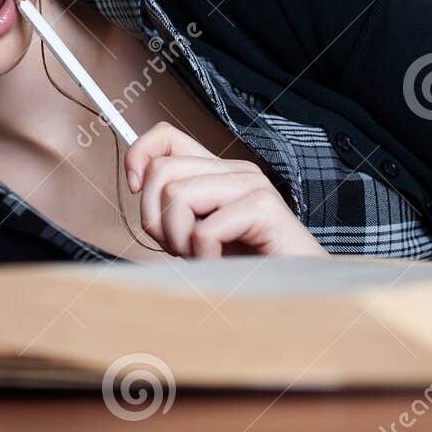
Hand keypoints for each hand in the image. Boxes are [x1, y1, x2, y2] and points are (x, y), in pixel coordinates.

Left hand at [124, 121, 327, 257]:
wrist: (297, 295)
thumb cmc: (246, 270)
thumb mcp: (195, 236)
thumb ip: (172, 209)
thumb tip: (136, 183)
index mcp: (217, 172)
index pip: (166, 136)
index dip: (139, 155)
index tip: (134, 188)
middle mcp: (234, 170)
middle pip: (162, 171)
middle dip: (155, 218)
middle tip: (179, 247)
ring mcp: (251, 185)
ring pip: (177, 195)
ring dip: (179, 240)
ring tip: (202, 257)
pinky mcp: (264, 207)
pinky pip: (205, 229)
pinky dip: (203, 256)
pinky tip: (223, 265)